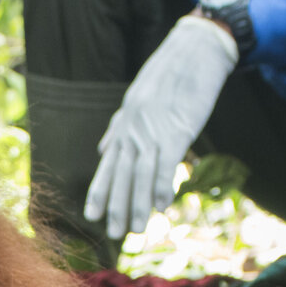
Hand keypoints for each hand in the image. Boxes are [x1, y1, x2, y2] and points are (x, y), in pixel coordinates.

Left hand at [84, 15, 237, 243]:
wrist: (194, 52)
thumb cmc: (169, 77)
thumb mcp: (137, 101)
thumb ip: (119, 127)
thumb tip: (104, 149)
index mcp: (124, 126)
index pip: (107, 166)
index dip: (99, 192)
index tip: (90, 216)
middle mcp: (133, 131)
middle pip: (121, 176)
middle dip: (116, 207)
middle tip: (114, 234)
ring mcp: (153, 131)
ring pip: (140, 175)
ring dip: (137, 205)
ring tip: (136, 229)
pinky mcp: (176, 130)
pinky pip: (165, 163)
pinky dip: (161, 185)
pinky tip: (161, 206)